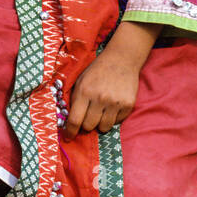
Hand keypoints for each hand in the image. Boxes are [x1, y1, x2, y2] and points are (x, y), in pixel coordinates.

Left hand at [62, 21, 159, 139]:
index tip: (68, 137)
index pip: (75, 119)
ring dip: (100, 123)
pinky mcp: (127, 105)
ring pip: (103, 127)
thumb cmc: (97, 70)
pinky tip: (112, 106)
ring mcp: (115, 103)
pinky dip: (113, 118)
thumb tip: (70, 120)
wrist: (121, 59)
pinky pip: (117, 122)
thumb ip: (75, 99)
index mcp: (84, 91)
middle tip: (88, 117)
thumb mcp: (81, 80)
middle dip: (86, 125)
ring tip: (101, 112)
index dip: (70, 131)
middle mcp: (99, 98)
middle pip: (89, 126)